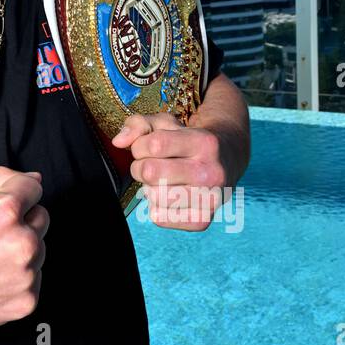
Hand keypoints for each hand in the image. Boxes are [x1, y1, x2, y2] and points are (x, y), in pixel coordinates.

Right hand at [0, 166, 48, 333]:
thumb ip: (1, 179)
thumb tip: (36, 179)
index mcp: (5, 213)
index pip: (33, 188)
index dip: (13, 194)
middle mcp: (22, 244)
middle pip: (42, 217)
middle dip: (21, 221)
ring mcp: (27, 276)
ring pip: (39, 249)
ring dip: (21, 249)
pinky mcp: (27, 301)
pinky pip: (35, 277)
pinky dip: (18, 276)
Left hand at [111, 112, 225, 230]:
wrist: (226, 161)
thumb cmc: (187, 140)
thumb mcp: (166, 123)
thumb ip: (138, 124)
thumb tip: (119, 142)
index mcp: (204, 143)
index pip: (154, 145)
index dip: (140, 146)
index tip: (146, 147)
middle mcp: (211, 172)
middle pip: (151, 172)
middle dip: (141, 167)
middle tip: (150, 165)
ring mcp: (209, 199)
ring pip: (154, 196)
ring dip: (149, 188)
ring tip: (161, 180)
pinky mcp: (202, 221)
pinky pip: (160, 217)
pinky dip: (156, 207)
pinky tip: (168, 196)